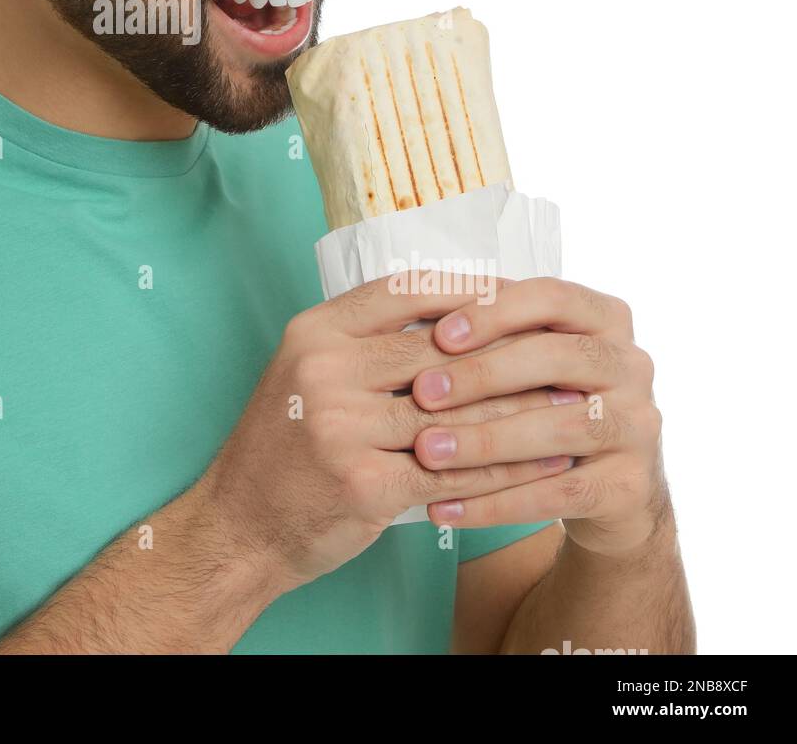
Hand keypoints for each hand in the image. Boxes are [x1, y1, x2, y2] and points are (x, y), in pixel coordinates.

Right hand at [203, 271, 581, 593]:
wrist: (240, 523)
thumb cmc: (286, 444)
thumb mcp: (308, 369)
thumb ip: (370, 341)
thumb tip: (460, 313)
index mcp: (315, 331)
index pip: (407, 290)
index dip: (471, 291)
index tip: (523, 297)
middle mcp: (324, 370)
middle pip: (441, 351)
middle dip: (512, 354)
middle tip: (567, 353)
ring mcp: (342, 427)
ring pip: (456, 413)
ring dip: (523, 414)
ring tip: (571, 409)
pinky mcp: (364, 484)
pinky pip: (453, 472)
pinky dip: (505, 471)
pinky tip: (541, 466)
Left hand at [409, 276, 668, 556]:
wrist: (612, 486)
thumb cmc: (550, 400)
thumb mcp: (530, 358)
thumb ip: (492, 335)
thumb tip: (412, 324)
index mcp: (605, 318)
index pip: (551, 297)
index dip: (495, 312)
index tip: (439, 333)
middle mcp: (632, 365)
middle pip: (557, 358)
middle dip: (482, 374)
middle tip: (422, 392)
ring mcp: (639, 426)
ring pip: (559, 429)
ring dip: (485, 442)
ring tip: (426, 453)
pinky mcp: (631, 486)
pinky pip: (559, 495)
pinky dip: (497, 502)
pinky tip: (445, 507)